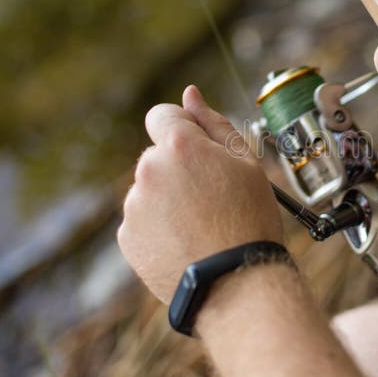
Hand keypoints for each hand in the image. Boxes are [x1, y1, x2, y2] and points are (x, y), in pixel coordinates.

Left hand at [118, 85, 282, 302]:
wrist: (235, 282)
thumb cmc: (249, 219)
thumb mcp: (246, 163)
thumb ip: (213, 123)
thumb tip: (190, 94)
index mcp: (179, 146)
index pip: (162, 115)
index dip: (184, 129)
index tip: (200, 151)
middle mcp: (148, 170)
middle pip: (159, 155)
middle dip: (180, 168)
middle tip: (213, 198)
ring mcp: (134, 206)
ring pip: (151, 189)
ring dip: (170, 198)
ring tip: (202, 225)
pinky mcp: (128, 237)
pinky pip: (143, 219)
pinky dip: (160, 226)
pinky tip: (187, 242)